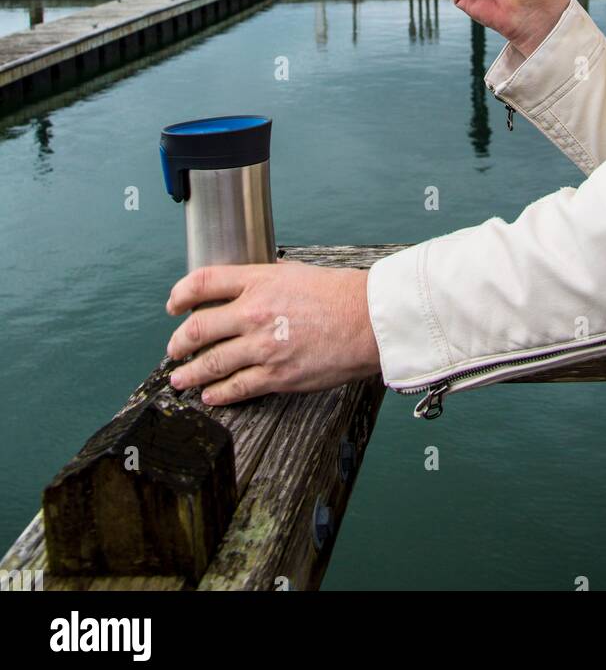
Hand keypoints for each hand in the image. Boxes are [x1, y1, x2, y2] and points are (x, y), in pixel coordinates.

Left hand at [165, 262, 380, 405]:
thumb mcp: (295, 273)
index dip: (180, 294)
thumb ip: (265, 279)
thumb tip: (245, 285)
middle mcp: (254, 312)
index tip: (174, 305)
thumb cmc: (339, 295)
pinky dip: (218, 394)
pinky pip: (236, 387)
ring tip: (181, 377)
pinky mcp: (276, 375)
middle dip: (178, 342)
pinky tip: (211, 396)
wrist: (368, 321)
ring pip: (211, 363)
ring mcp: (263, 346)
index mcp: (259, 281)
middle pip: (197, 328)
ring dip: (190, 373)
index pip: (203, 282)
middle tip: (173, 348)